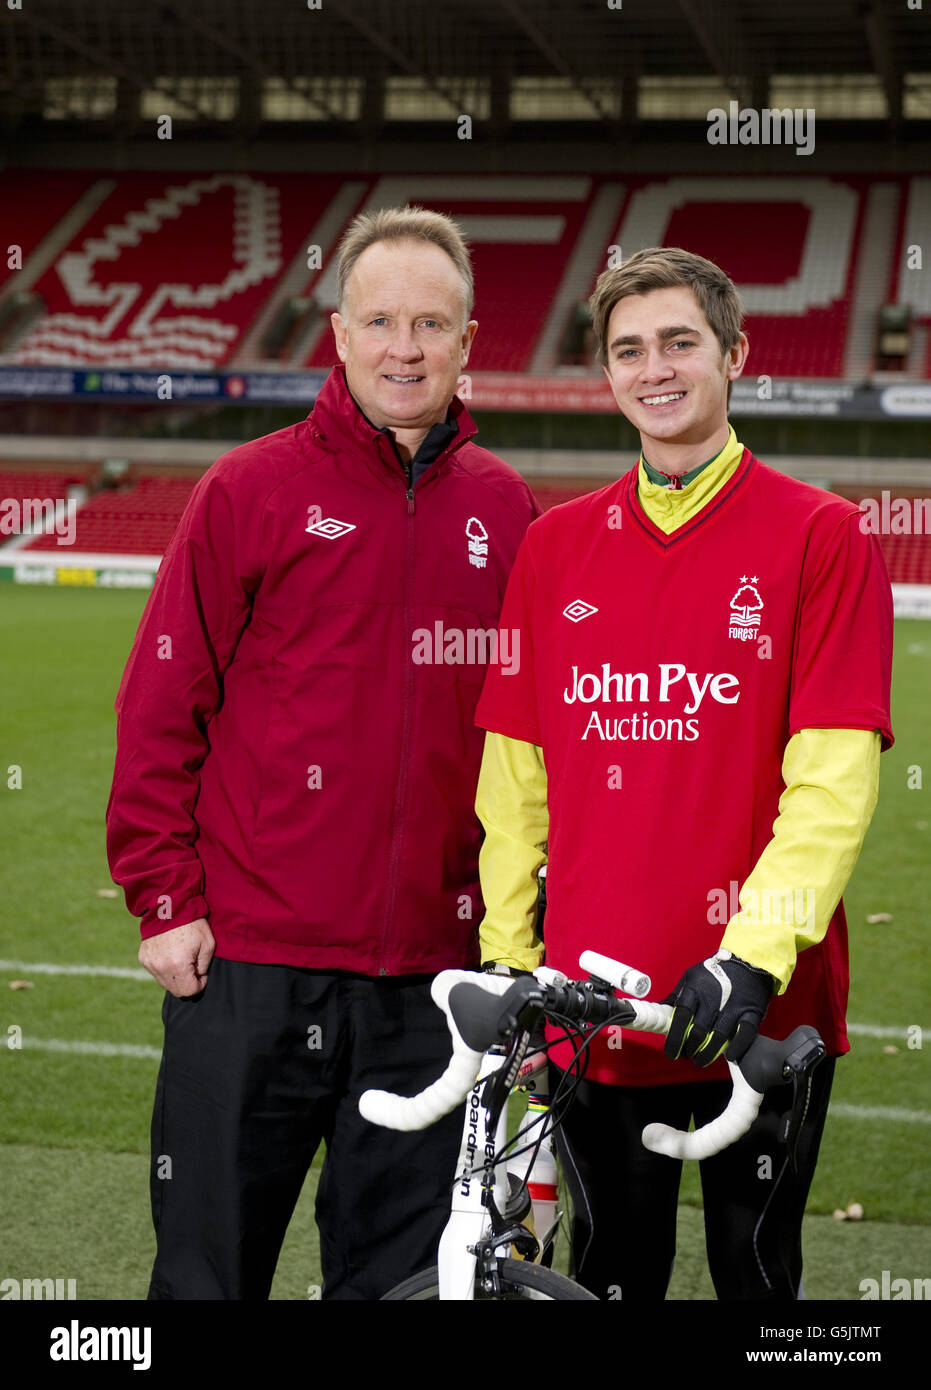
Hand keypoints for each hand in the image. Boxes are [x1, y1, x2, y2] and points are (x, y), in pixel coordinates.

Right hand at [139, 917, 214, 997]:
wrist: (170, 906)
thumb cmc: (193, 924)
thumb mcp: (208, 945)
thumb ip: (204, 967)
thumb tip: (198, 977)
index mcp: (177, 966)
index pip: (189, 991)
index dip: (200, 984)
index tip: (202, 974)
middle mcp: (160, 968)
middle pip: (176, 990)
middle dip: (187, 983)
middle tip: (193, 968)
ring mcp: (150, 963)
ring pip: (164, 983)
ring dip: (175, 977)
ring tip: (183, 960)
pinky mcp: (143, 957)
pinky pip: (156, 972)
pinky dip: (164, 969)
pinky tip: (171, 955)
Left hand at [662, 949, 774, 1066]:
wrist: (748, 961)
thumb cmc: (715, 971)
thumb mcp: (691, 976)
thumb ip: (677, 995)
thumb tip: (661, 1011)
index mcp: (695, 988)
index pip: (682, 1016)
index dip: (675, 1038)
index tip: (671, 1052)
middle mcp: (714, 998)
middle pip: (699, 1031)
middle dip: (690, 1049)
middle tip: (687, 1056)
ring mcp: (734, 1006)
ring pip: (719, 1037)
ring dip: (708, 1053)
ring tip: (700, 1060)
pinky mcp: (752, 1012)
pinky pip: (744, 1034)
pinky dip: (736, 1048)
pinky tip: (729, 1056)